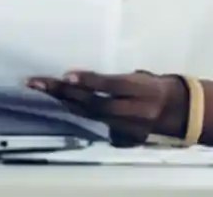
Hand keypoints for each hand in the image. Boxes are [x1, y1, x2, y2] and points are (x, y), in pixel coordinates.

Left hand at [28, 70, 186, 146]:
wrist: (175, 110)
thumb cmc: (151, 85)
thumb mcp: (138, 77)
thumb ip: (112, 80)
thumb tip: (78, 79)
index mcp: (142, 90)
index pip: (112, 86)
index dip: (90, 81)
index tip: (66, 75)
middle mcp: (134, 110)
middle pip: (95, 104)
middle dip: (65, 93)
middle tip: (37, 82)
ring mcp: (127, 127)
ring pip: (90, 115)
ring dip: (64, 102)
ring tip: (40, 89)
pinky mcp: (123, 136)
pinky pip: (93, 123)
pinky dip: (75, 112)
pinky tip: (59, 103)